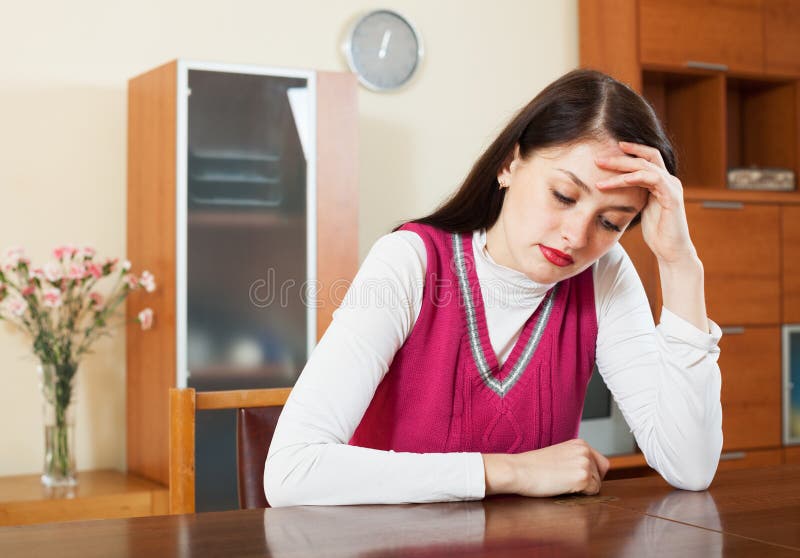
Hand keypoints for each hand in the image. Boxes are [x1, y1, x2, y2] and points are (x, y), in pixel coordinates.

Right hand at [484, 438, 609, 496]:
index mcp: (580, 443)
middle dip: (590, 481)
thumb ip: (575, 459)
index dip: (592, 474)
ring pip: (597, 484)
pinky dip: (580, 495)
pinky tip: (563, 488)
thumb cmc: (532, 466)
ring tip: (562, 484)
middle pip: (602, 474)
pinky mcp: (583, 478)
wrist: (519, 470)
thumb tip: (590, 474)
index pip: (601, 463)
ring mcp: (585, 464)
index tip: (576, 478)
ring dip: (583, 489)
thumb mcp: (559, 455)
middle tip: (568, 482)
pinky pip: (592, 493)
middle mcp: (585, 451)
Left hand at [594, 141, 696, 264]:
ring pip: (646, 166)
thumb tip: (614, 187)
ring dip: (621, 166)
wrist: (670, 250)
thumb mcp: (641, 208)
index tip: (610, 148)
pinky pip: (652, 179)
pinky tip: (617, 181)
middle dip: (621, 156)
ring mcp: (672, 187)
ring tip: (601, 168)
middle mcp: (669, 180)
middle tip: (598, 158)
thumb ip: (634, 195)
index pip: (647, 158)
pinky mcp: (672, 197)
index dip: (632, 150)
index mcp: (662, 182)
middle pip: (646, 157)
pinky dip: (632, 178)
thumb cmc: (656, 232)